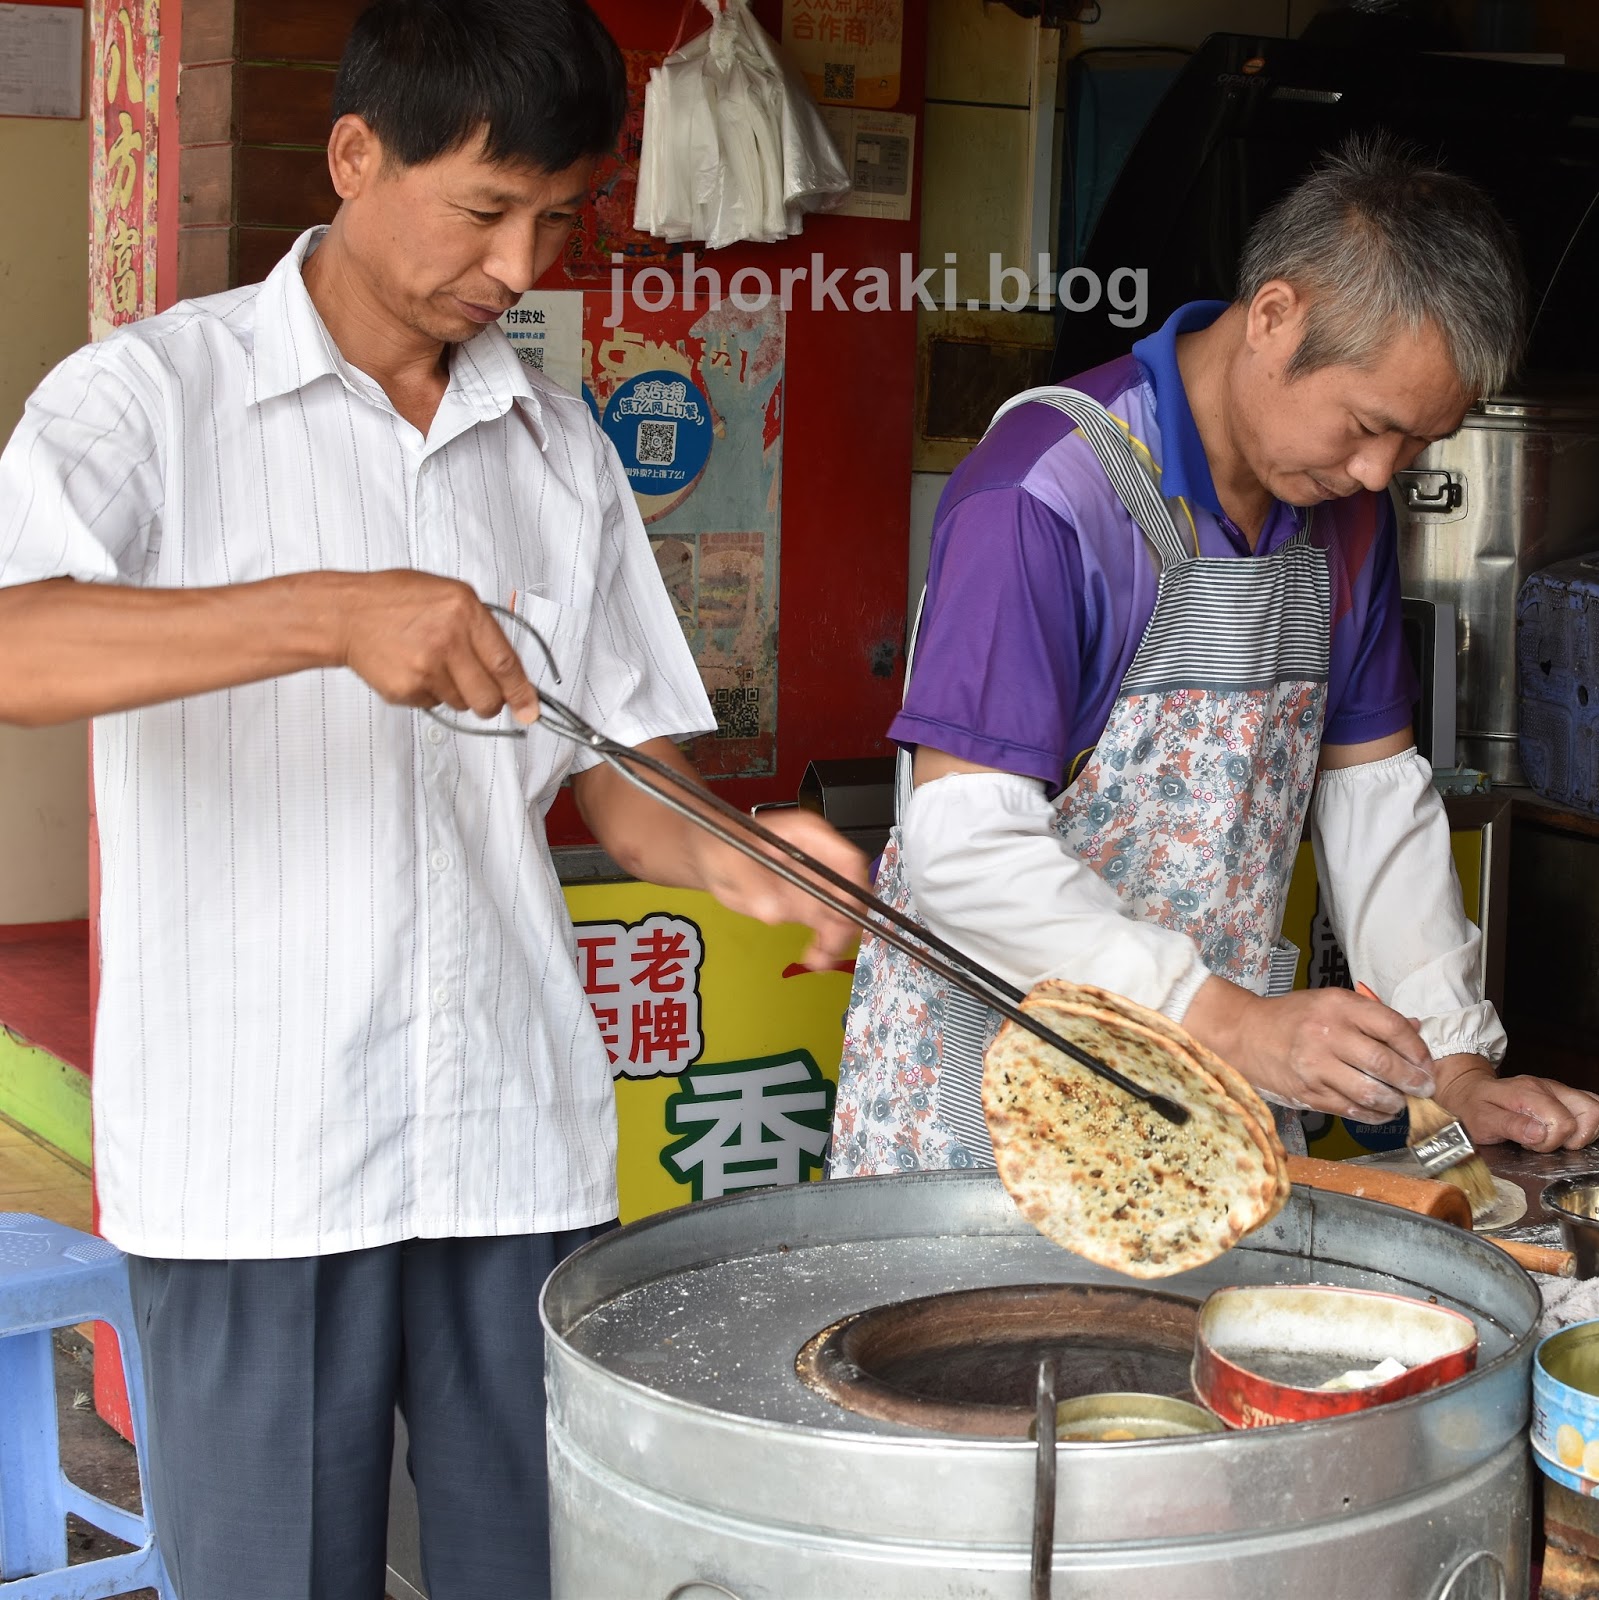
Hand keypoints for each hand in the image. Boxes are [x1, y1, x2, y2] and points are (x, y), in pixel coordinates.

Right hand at [330, 570, 538, 724]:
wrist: (347, 614)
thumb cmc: (397, 600)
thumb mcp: (449, 596)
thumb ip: (482, 629)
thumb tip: (510, 672)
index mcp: (464, 611)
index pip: (505, 664)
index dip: (521, 693)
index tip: (531, 711)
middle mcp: (447, 640)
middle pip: (487, 697)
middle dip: (490, 702)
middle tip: (481, 692)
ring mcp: (425, 668)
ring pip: (461, 704)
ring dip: (455, 692)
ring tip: (432, 663)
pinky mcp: (406, 689)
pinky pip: (433, 704)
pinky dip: (428, 692)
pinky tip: (412, 668)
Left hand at [697, 808, 868, 969]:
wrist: (712, 860)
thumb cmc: (722, 843)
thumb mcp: (731, 857)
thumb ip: (752, 884)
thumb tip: (773, 913)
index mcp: (809, 837)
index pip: (846, 859)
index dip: (852, 885)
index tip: (846, 909)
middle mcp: (820, 862)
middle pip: (850, 891)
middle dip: (847, 919)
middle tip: (831, 943)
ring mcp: (815, 886)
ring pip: (842, 916)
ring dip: (837, 940)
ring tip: (819, 960)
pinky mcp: (806, 908)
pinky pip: (826, 930)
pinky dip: (824, 947)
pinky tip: (814, 960)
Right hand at [1184, 979, 1435, 1117]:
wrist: (1244, 1034)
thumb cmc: (1291, 1017)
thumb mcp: (1330, 1002)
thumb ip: (1371, 1015)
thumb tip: (1414, 1029)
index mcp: (1337, 1006)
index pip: (1390, 1026)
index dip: (1416, 1048)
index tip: (1425, 1061)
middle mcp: (1326, 1034)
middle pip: (1383, 1062)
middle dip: (1412, 1080)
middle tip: (1424, 1087)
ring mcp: (1315, 1066)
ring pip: (1369, 1091)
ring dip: (1394, 1102)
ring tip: (1400, 1102)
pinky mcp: (1307, 1092)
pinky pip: (1349, 1109)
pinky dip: (1371, 1114)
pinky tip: (1379, 1112)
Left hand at [1433, 1056, 1598, 1150]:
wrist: (1467, 1091)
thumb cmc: (1472, 1107)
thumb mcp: (1482, 1120)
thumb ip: (1511, 1126)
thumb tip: (1540, 1134)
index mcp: (1529, 1092)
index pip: (1564, 1122)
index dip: (1551, 1142)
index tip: (1531, 1144)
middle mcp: (1548, 1087)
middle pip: (1590, 1112)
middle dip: (1572, 1138)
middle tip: (1545, 1143)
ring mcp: (1557, 1090)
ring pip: (1595, 1108)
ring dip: (1582, 1131)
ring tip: (1555, 1138)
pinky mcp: (1562, 1096)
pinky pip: (1589, 1106)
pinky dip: (1585, 1125)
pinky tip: (1564, 1133)